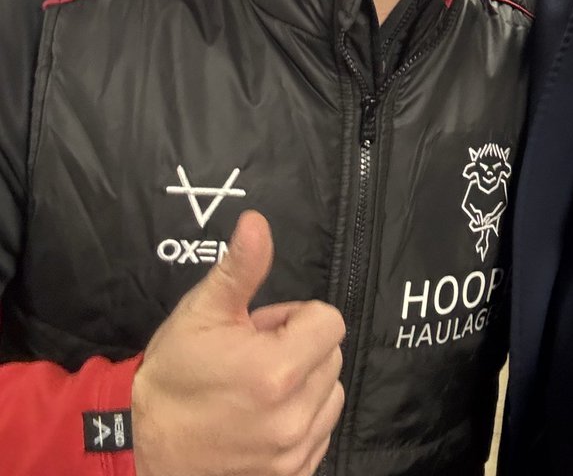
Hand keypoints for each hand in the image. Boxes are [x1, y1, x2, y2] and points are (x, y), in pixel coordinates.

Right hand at [132, 210, 344, 475]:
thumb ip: (240, 267)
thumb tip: (257, 223)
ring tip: (256, 385)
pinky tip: (263, 415)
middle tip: (253, 354)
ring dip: (305, 383)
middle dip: (299, 347)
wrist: (140, 443)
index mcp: (278, 371)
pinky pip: (321, 432)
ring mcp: (294, 452)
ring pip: (330, 394)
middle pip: (331, 356)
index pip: (329, 322)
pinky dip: (301, 418)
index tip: (262, 327)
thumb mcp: (202, 311)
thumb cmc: (172, 374)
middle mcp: (293, 417)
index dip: (297, 317)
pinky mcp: (292, 475)